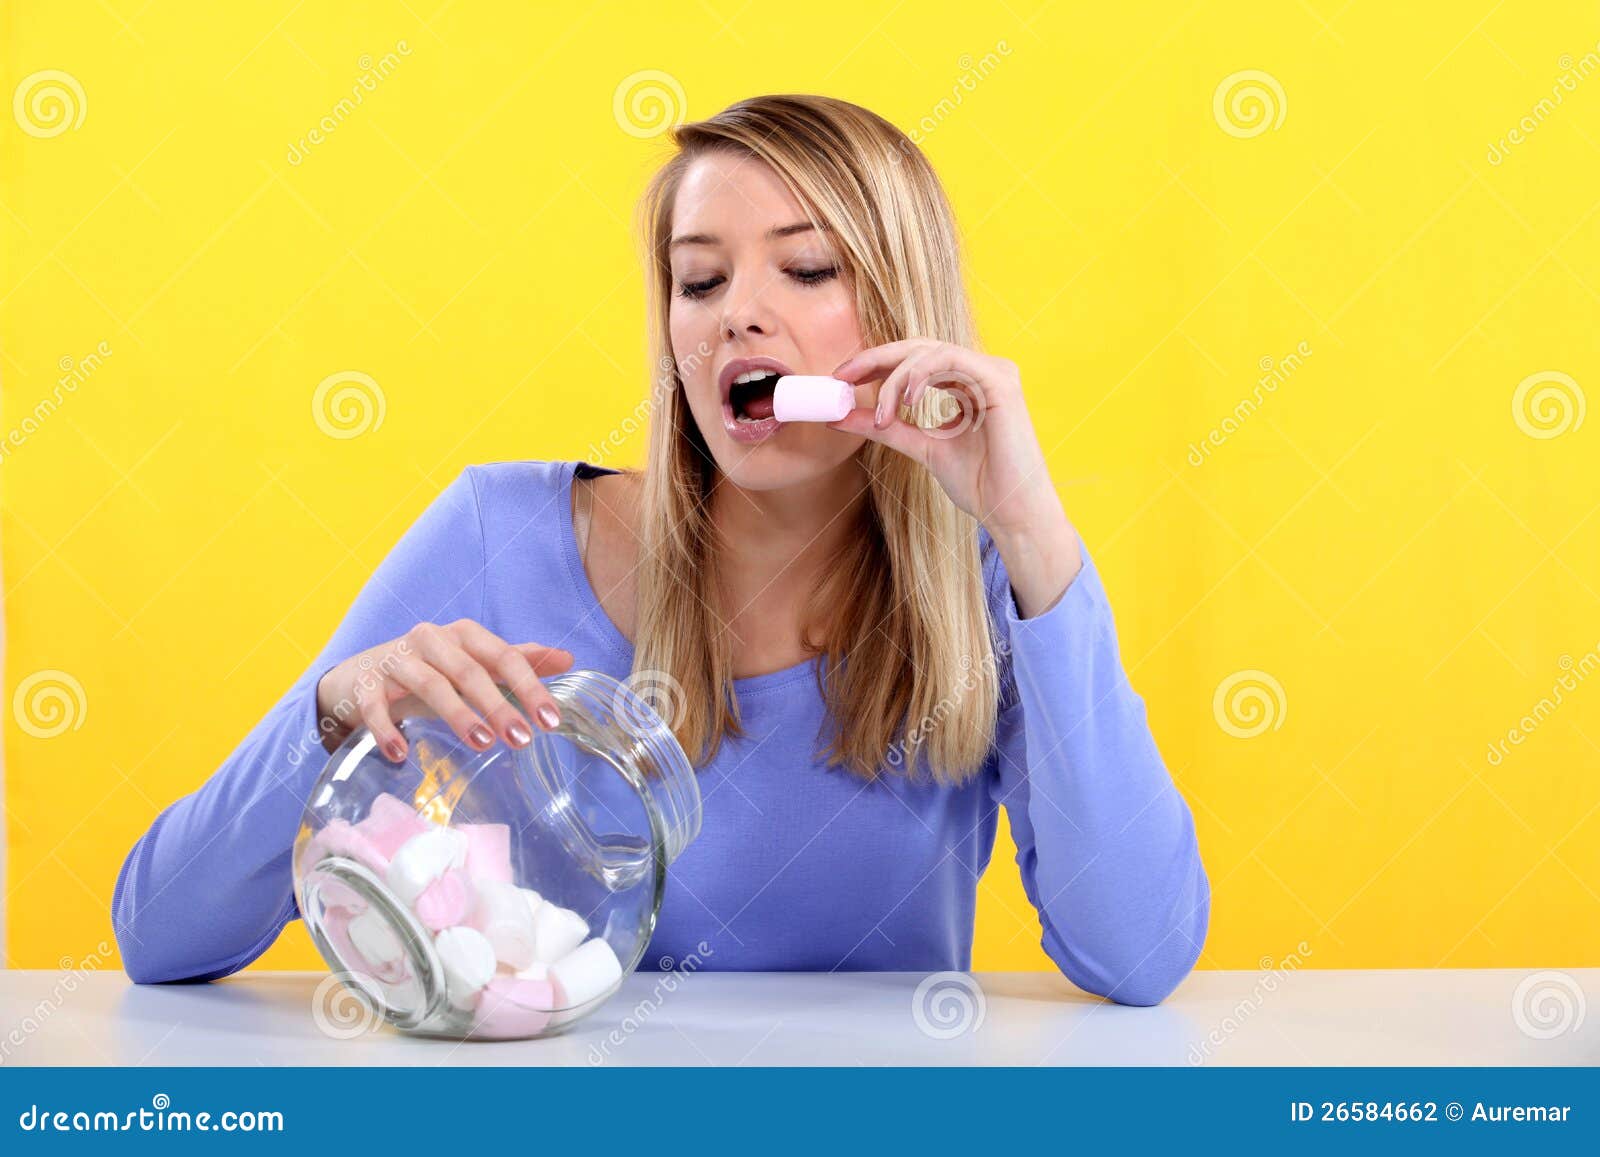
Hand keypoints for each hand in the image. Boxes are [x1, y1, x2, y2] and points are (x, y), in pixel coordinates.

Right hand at [314, 620, 574, 761]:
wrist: (362, 675)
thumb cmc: (431, 671)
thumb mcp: (475, 664)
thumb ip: (518, 662)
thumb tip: (568, 659)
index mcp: (463, 634)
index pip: (504, 657)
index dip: (529, 687)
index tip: (551, 721)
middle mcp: (430, 639)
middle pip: (469, 671)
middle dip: (498, 706)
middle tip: (522, 740)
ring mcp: (396, 659)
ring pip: (430, 684)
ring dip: (458, 715)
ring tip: (482, 745)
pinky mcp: (364, 683)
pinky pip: (375, 706)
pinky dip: (387, 729)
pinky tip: (401, 754)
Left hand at [828, 339, 1082, 615]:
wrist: (1011, 511)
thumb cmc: (979, 483)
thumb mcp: (922, 448)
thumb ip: (887, 429)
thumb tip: (840, 416)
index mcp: (965, 382)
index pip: (914, 359)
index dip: (876, 363)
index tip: (842, 378)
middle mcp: (980, 371)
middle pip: (919, 347)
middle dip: (876, 359)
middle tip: (843, 377)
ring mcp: (993, 371)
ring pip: (931, 352)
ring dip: (896, 379)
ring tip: (883, 412)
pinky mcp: (1000, 380)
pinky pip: (952, 360)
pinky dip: (923, 374)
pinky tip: (906, 400)